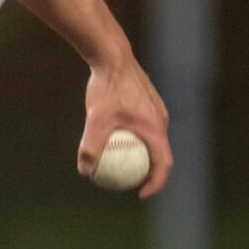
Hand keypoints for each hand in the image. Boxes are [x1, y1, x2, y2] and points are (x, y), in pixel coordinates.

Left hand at [77, 55, 171, 198]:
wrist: (112, 54)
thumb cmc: (107, 86)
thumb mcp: (96, 119)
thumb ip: (91, 146)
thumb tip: (85, 171)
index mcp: (156, 127)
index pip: (163, 165)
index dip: (155, 183)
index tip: (140, 194)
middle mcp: (161, 118)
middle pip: (159, 152)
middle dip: (148, 170)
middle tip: (129, 180)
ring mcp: (155, 107)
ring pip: (152, 136)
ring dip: (141, 151)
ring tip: (121, 161)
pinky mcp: (146, 98)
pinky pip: (144, 123)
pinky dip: (135, 134)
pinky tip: (113, 134)